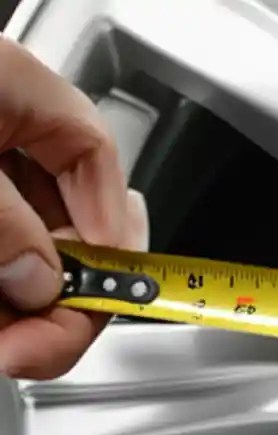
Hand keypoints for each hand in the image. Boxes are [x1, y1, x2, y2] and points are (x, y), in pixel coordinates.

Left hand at [0, 37, 146, 380]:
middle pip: (61, 217)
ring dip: (19, 308)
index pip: (96, 158)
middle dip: (60, 291)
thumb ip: (3, 226)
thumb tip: (43, 281)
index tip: (99, 295)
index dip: (110, 235)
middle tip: (36, 347)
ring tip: (7, 344)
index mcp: (12, 87)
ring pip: (19, 247)